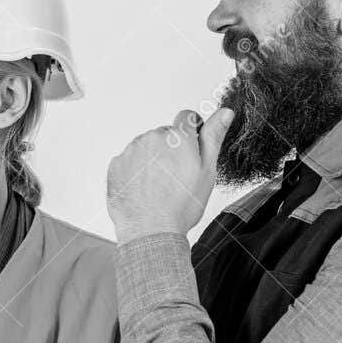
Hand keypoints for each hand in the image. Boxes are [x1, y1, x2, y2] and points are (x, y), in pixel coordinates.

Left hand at [106, 107, 233, 241]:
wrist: (150, 230)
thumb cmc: (181, 206)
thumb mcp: (207, 171)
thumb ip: (213, 137)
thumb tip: (225, 112)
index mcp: (178, 137)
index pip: (186, 117)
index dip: (192, 131)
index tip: (192, 147)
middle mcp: (152, 138)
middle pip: (165, 134)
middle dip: (171, 149)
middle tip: (176, 176)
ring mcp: (132, 150)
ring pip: (146, 147)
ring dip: (153, 159)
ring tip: (159, 186)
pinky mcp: (117, 164)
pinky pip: (129, 161)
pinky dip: (136, 171)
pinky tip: (144, 189)